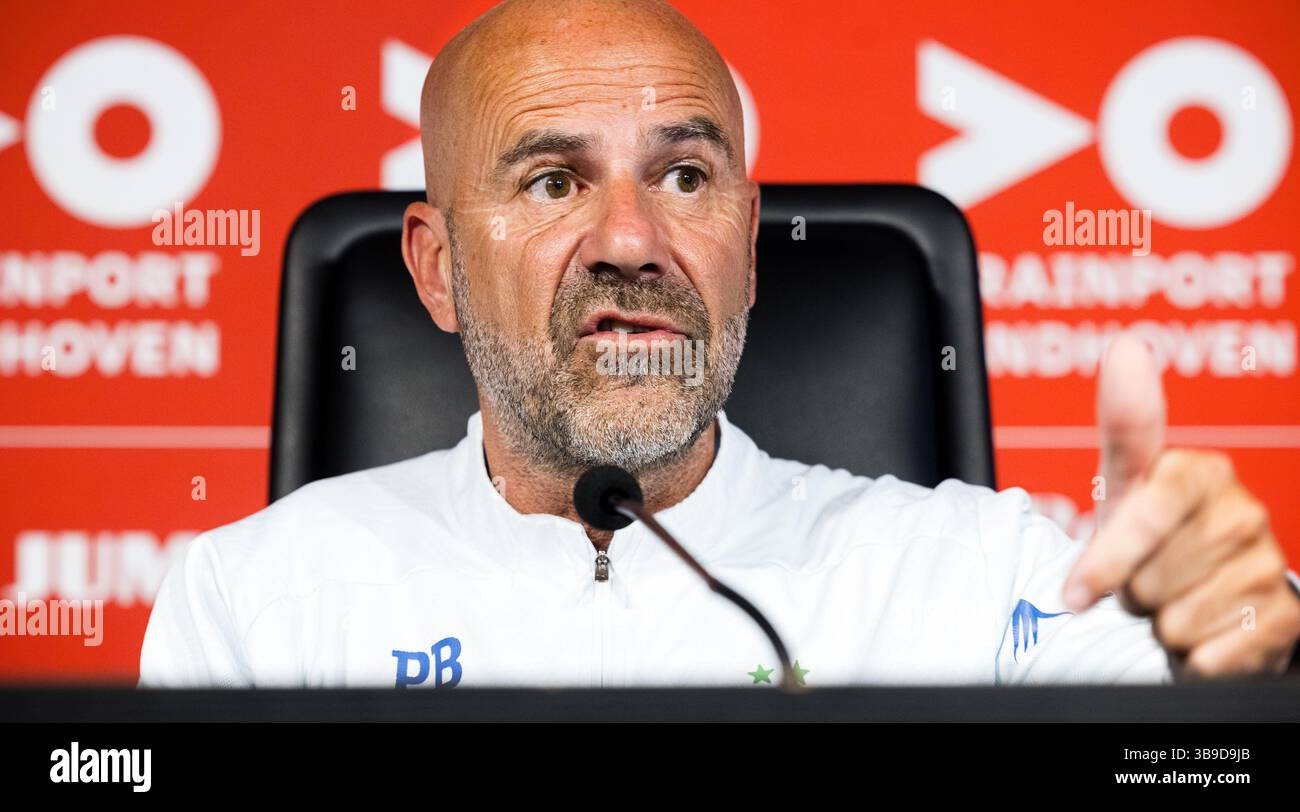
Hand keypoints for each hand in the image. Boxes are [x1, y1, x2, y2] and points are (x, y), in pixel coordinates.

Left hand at [1062, 335, 1299, 677]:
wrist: (1201, 600)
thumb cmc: (1151, 536)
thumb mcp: (1125, 484)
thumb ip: (1125, 424)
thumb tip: (1128, 347)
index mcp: (1203, 474)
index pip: (1150, 511)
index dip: (1110, 556)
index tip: (1074, 592)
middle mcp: (1245, 515)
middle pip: (1153, 576)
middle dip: (1132, 590)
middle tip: (1140, 581)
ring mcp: (1267, 568)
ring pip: (1178, 618)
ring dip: (1159, 622)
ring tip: (1168, 602)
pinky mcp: (1285, 622)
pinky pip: (1210, 656)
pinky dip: (1192, 658)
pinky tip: (1199, 634)